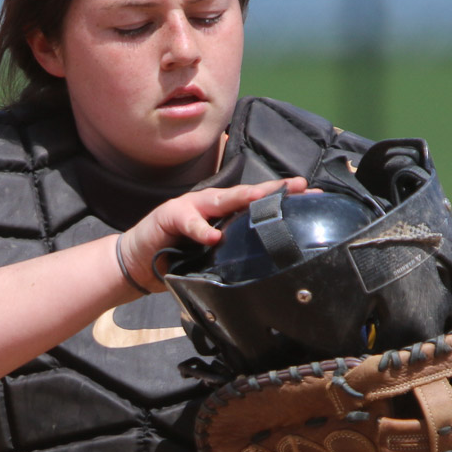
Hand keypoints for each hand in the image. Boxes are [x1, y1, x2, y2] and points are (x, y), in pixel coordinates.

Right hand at [117, 177, 306, 292]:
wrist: (138, 262)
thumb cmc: (177, 257)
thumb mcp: (212, 257)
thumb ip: (235, 255)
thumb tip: (270, 264)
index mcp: (224, 214)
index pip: (258, 204)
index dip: (283, 199)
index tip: (312, 195)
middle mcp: (211, 205)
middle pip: (246, 194)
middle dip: (273, 190)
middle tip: (298, 187)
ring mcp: (191, 207)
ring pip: (221, 200)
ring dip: (243, 197)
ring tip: (262, 197)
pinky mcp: (170, 216)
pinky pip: (188, 222)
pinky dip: (200, 228)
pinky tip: (212, 236)